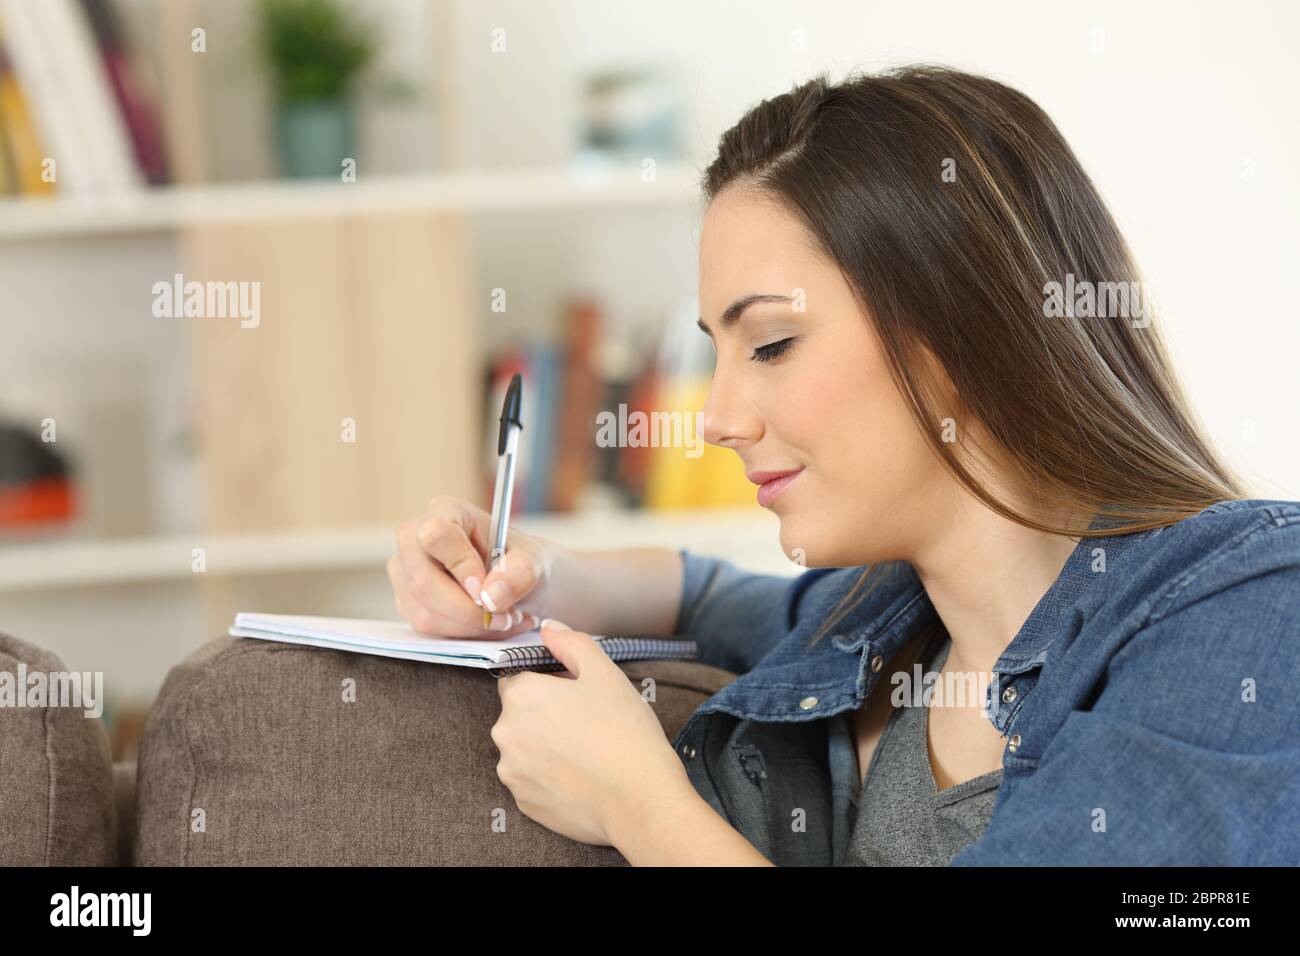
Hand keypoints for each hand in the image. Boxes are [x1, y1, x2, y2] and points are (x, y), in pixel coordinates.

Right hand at [387, 495, 553, 636]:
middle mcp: (414, 537)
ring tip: (503, 620)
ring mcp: (404, 570)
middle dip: (467, 610)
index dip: (461, 566)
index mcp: (446, 511)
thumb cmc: (519, 562)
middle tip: (505, 617)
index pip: (437, 535)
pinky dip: (461, 633)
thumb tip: (490, 597)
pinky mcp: (405, 600)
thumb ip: (517, 575)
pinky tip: (486, 625)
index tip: (486, 590)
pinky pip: (426, 626)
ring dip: (469, 626)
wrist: (516, 580)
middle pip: (422, 580)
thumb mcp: (533, 563)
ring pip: (424, 610)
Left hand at [492, 620, 692, 846]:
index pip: (518, 676)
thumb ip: (570, 643)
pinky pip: (532, 780)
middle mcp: (505, 734)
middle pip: (519, 714)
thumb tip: (548, 629)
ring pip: (524, 748)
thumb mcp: (604, 672)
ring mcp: (512, 773)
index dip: (548, 681)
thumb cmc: (625, 732)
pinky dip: (549, 776)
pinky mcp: (524, 803)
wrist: (641, 800)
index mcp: (521, 696)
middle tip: (587, 722)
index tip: (575, 694)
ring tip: (586, 752)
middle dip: (545, 714)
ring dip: (545, 746)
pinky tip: (580, 776)